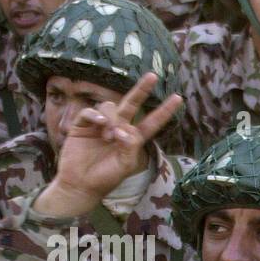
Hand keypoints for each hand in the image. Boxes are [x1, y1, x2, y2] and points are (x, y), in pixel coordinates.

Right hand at [39, 72, 182, 213]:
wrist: (80, 184)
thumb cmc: (106, 178)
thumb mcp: (124, 166)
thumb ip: (130, 148)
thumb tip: (125, 130)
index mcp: (132, 139)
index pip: (151, 122)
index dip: (164, 111)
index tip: (178, 98)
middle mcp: (118, 128)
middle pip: (132, 104)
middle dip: (142, 90)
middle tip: (153, 76)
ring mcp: (100, 125)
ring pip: (111, 107)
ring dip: (111, 118)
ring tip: (107, 137)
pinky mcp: (83, 124)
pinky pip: (90, 111)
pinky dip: (95, 115)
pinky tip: (98, 124)